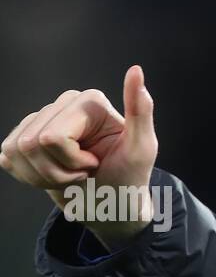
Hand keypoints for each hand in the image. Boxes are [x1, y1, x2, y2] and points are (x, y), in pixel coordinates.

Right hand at [0, 65, 158, 245]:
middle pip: (32, 144)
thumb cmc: (128, 178)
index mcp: (88, 101)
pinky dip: (31, 177)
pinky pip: (7, 157)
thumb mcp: (141, 149)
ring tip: (71, 176)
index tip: (96, 163)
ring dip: (45, 176)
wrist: (112, 205)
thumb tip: (136, 71)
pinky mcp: (23, 137)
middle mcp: (61, 103)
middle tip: (84, 173)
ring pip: (17, 151)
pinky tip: (55, 176)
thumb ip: (141, 111)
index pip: (52, 137)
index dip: (73, 161)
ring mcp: (39, 120)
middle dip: (58, 172)